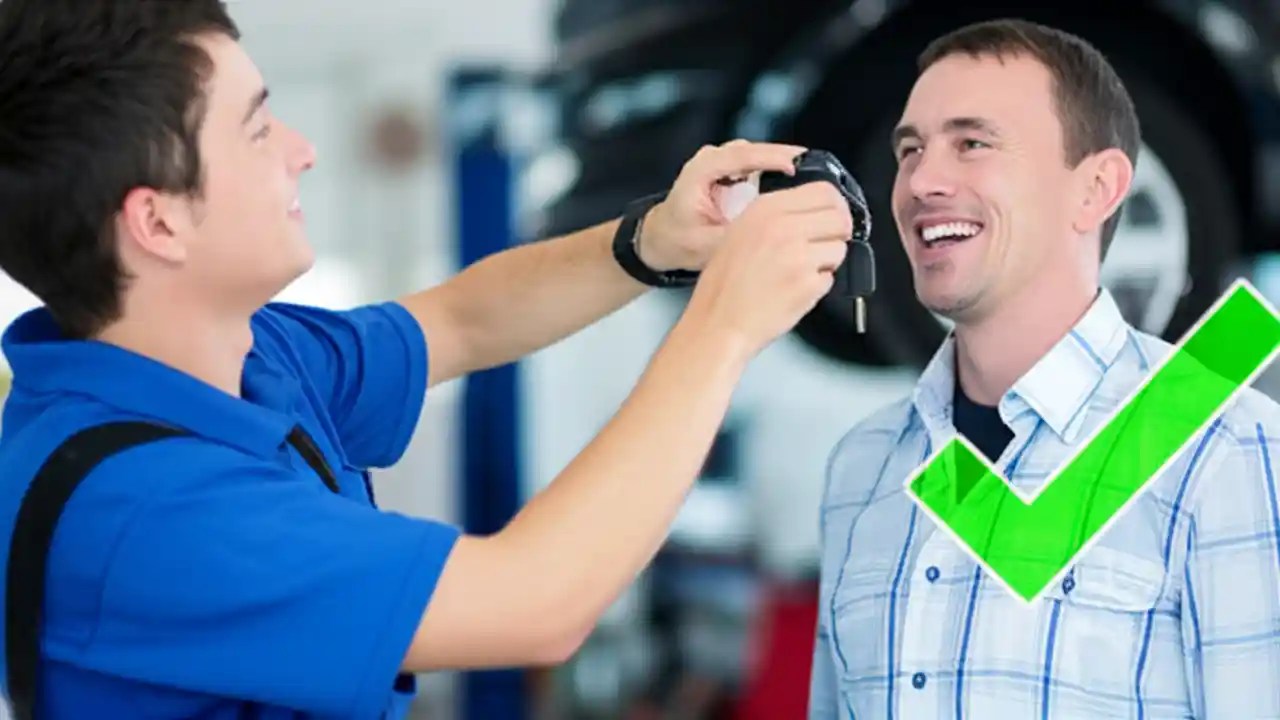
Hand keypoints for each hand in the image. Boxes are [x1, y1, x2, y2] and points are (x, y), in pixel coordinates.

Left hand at [635, 139, 806, 270]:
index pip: (741, 156)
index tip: (796, 164)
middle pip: (755, 151)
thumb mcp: (706, 246)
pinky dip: (777, 171)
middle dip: (786, 158)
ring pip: (759, 156)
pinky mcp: (730, 171)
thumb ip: (735, 237)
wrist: (660, 239)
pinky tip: (796, 183)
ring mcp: (721, 163)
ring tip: (810, 177)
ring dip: (783, 164)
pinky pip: (758, 165)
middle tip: (816, 171)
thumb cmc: (676, 240)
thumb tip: (767, 235)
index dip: (771, 158)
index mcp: (701, 171)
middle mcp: (711, 160)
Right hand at [680, 180, 852, 356]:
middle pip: (839, 218)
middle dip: (836, 234)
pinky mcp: (808, 284)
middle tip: (822, 248)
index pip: (824, 191)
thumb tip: (815, 214)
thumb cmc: (724, 284)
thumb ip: (777, 216)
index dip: (835, 207)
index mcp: (766, 209)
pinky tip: (793, 291)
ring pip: (839, 248)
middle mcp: (784, 227)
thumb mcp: (741, 231)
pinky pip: (830, 278)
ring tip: (799, 274)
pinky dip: (817, 286)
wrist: (717, 322)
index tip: (833, 219)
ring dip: (826, 262)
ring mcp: (798, 255)